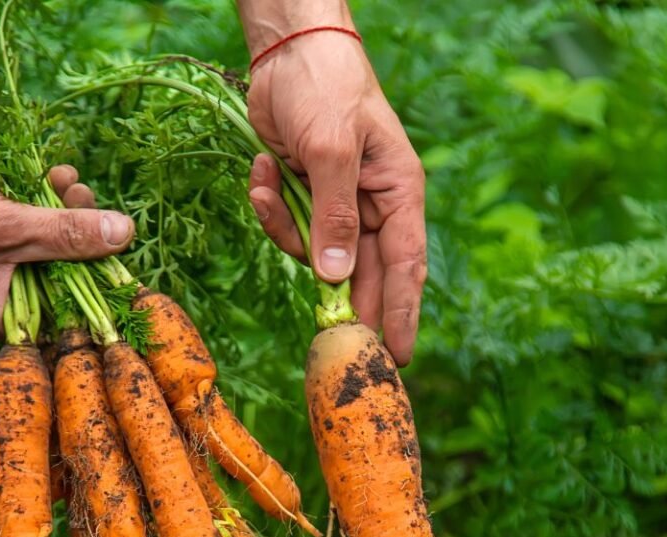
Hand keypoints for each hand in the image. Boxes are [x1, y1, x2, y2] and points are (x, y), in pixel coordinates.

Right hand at [0, 150, 133, 338]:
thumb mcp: (8, 227)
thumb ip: (68, 234)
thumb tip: (125, 235)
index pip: (67, 309)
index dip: (98, 273)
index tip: (118, 238)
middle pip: (59, 273)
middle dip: (80, 231)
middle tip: (86, 194)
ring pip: (43, 246)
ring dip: (62, 210)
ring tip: (67, 178)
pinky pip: (21, 230)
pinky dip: (38, 205)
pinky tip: (50, 176)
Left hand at [245, 31, 427, 364]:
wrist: (287, 49)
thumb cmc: (325, 87)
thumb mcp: (330, 150)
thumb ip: (334, 215)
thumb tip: (335, 277)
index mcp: (398, 193)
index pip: (406, 267)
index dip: (402, 314)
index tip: (396, 358)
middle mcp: (372, 204)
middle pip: (361, 272)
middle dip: (337, 298)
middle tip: (325, 339)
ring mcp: (336, 201)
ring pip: (315, 252)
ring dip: (285, 229)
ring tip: (270, 182)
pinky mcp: (302, 194)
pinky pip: (287, 225)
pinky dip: (268, 205)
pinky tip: (261, 168)